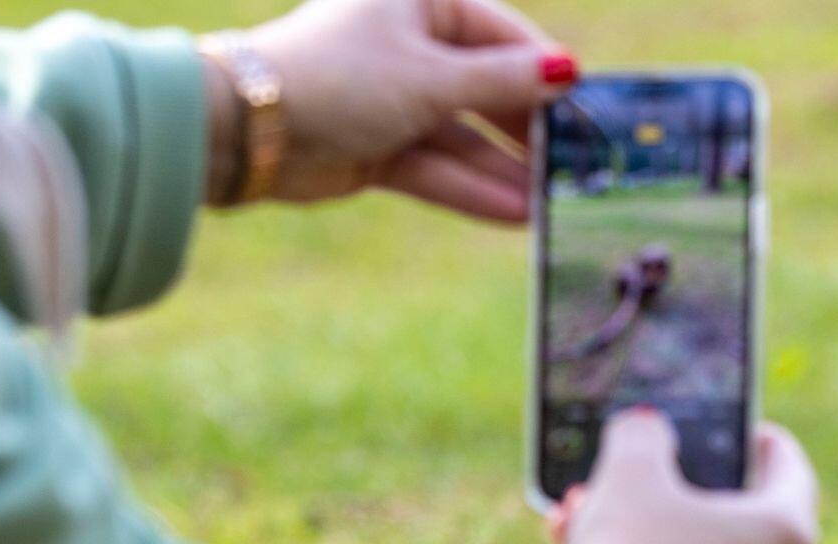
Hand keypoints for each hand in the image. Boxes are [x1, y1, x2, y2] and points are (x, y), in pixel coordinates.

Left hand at [207, 0, 576, 219]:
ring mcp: (393, 98)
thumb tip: (569, 71)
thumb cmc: (341, 79)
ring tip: (552, 207)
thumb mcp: (433, 79)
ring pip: (462, 135)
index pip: (503, 34)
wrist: (249, 129)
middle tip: (576, 170)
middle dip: (526, 133)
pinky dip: (469, 188)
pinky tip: (514, 214)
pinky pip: (435, 166)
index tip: (589, 113)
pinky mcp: (377, 147)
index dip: (545, 74)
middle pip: (485, 89)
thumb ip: (504, 82)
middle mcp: (410, 43)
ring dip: (503, 171)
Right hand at [555, 410, 818, 543]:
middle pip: (736, 520)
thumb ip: (646, 433)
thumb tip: (645, 429)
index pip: (791, 471)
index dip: (763, 442)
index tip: (740, 430)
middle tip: (653, 467)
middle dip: (683, 490)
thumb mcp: (633, 467)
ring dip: (648, 530)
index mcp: (787, 536)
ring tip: (591, 506)